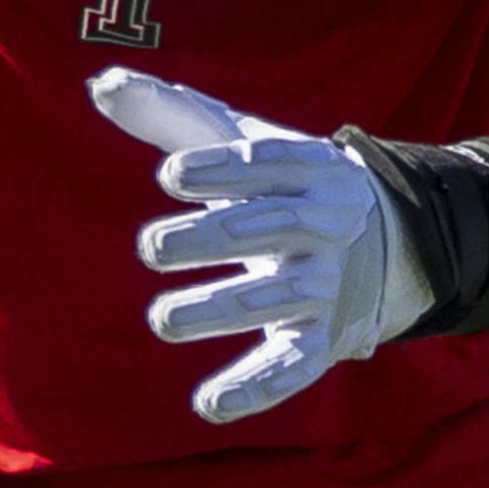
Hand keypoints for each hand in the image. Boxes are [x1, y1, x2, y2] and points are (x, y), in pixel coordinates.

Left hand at [91, 67, 434, 424]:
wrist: (386, 239)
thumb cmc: (282, 182)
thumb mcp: (240, 141)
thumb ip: (171, 115)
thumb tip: (102, 84)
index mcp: (310, 168)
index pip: (269, 161)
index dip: (222, 168)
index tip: (170, 174)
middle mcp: (326, 224)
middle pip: (270, 227)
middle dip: (211, 238)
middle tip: (150, 246)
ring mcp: (326, 285)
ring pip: (277, 297)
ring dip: (221, 310)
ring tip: (162, 320)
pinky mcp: (321, 339)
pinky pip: (295, 366)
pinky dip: (258, 387)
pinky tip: (210, 403)